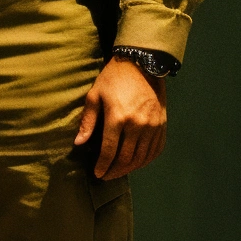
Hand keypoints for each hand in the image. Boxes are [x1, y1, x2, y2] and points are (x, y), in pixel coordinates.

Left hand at [74, 58, 166, 179]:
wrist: (141, 64)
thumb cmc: (113, 79)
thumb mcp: (94, 96)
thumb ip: (88, 121)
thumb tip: (78, 143)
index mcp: (118, 118)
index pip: (109, 151)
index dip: (102, 166)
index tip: (97, 174)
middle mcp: (138, 124)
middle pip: (126, 158)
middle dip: (114, 171)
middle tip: (106, 176)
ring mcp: (152, 126)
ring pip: (141, 157)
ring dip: (129, 169)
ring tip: (118, 171)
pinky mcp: (162, 125)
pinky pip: (155, 150)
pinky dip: (145, 161)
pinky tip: (136, 163)